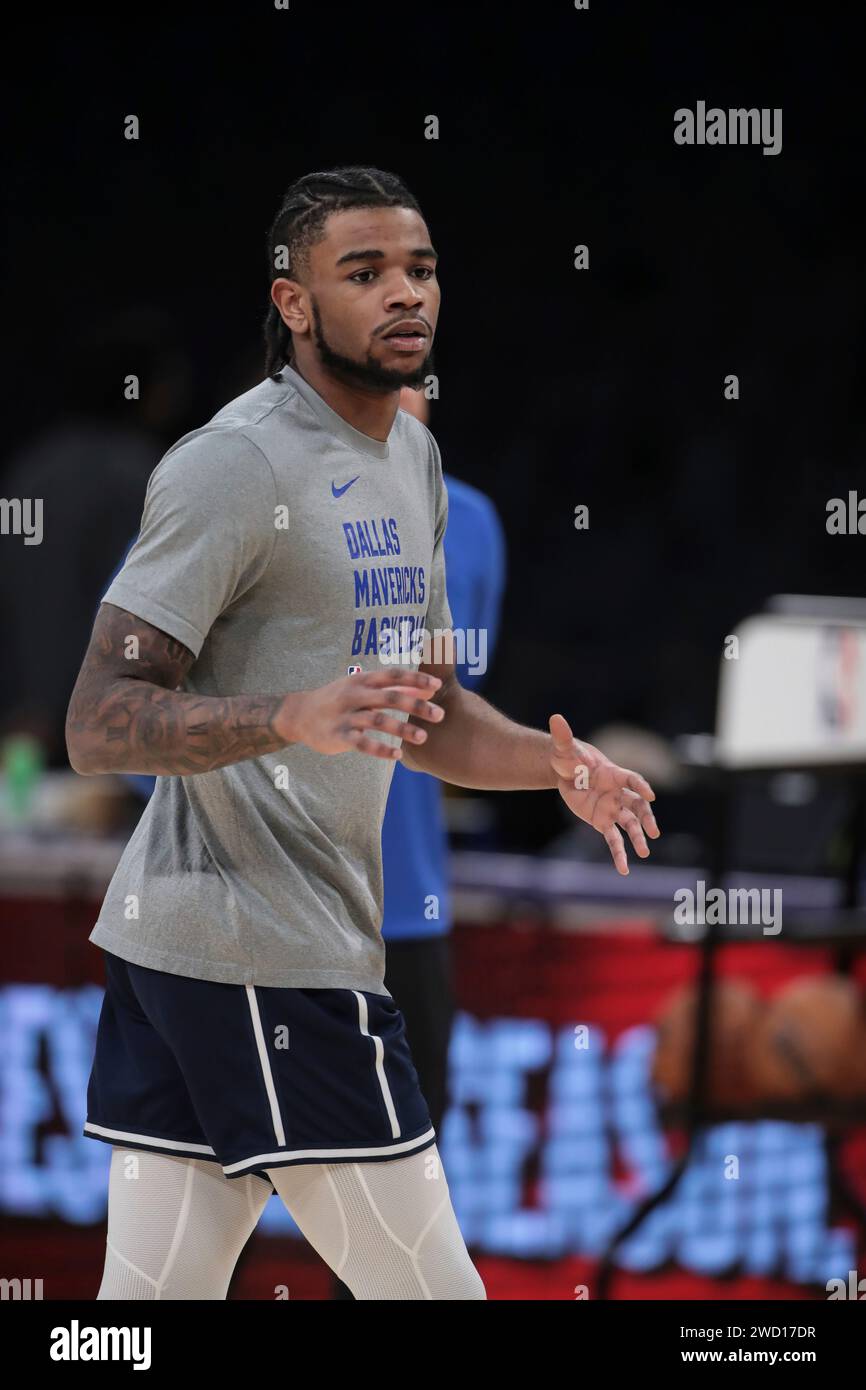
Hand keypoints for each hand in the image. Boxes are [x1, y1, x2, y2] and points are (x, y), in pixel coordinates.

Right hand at [279, 667, 444, 759]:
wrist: (300, 714)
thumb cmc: (339, 699)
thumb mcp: (362, 688)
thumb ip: (393, 689)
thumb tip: (425, 691)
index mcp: (362, 680)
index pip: (393, 675)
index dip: (416, 680)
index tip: (437, 687)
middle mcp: (354, 695)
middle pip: (390, 697)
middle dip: (417, 706)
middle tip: (440, 715)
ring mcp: (345, 716)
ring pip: (378, 720)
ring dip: (402, 729)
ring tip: (423, 737)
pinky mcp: (338, 736)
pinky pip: (362, 743)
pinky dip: (380, 749)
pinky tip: (397, 754)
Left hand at [548, 712, 659, 874]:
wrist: (567, 773)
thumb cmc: (568, 758)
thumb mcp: (563, 749)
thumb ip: (563, 736)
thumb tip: (555, 718)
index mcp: (614, 774)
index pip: (632, 779)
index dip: (641, 786)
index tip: (650, 794)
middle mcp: (618, 793)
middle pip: (638, 806)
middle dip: (647, 818)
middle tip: (654, 831)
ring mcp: (613, 809)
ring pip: (630, 825)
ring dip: (638, 838)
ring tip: (645, 852)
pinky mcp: (603, 822)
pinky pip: (614, 840)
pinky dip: (619, 854)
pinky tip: (624, 869)